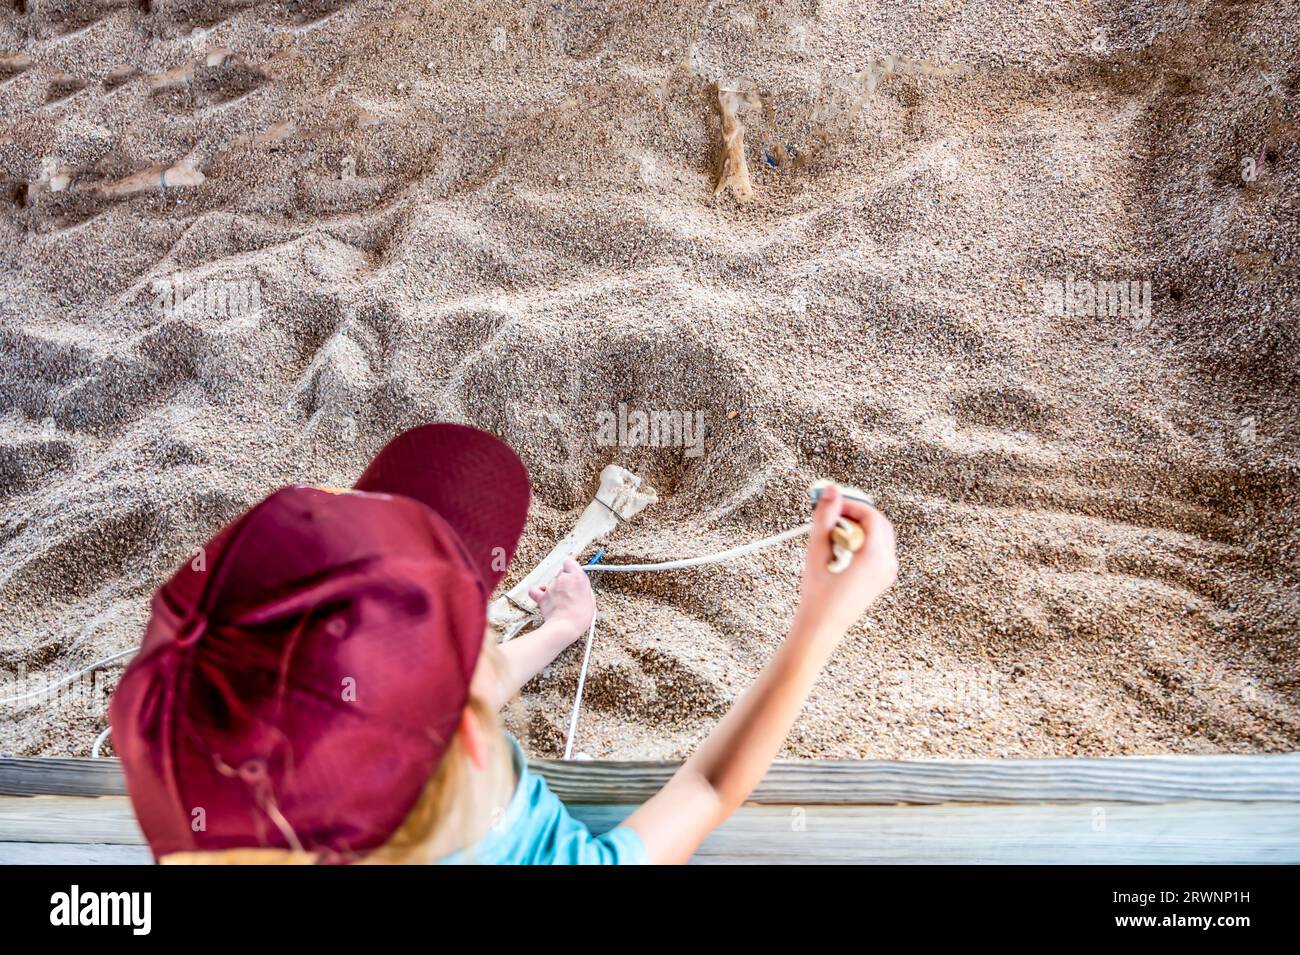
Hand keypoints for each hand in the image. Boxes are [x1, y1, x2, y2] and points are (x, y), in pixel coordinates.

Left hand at [528, 559, 595, 644]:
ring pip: (551, 581)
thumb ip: (584, 589)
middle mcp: (562, 579)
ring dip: (554, 588)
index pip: (570, 562)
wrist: (565, 627)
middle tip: (570, 592)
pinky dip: (539, 592)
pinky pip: (536, 589)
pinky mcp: (542, 596)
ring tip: (560, 600)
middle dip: (564, 580)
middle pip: (561, 572)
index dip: (572, 569)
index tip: (574, 576)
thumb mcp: (591, 601)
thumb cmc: (579, 616)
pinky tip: (544, 596)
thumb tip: (581, 588)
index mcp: (577, 577)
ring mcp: (551, 587)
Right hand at [792, 484, 896, 641]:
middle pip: (879, 523)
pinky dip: (861, 542)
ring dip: (858, 528)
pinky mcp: (881, 578)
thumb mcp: (817, 552)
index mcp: (875, 557)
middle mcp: (887, 564)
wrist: (822, 627)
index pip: (871, 516)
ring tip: (832, 536)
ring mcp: (886, 572)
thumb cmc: (818, 595)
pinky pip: (877, 549)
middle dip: (855, 515)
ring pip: (879, 535)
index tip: (831, 505)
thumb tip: (831, 491)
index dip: (850, 505)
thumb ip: (825, 518)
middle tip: (832, 516)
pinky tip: (839, 550)